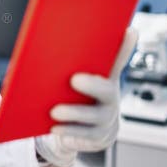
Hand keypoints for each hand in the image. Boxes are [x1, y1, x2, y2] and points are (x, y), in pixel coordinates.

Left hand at [35, 28, 137, 165]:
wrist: (90, 133)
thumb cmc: (77, 98)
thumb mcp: (73, 79)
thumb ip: (63, 65)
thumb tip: (37, 49)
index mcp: (105, 77)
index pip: (117, 59)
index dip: (125, 46)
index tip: (128, 30)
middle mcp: (110, 96)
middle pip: (105, 89)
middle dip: (91, 84)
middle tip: (74, 79)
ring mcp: (106, 118)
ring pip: (93, 115)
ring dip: (73, 112)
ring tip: (55, 111)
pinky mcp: (98, 136)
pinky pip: (84, 134)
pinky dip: (68, 130)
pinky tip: (53, 127)